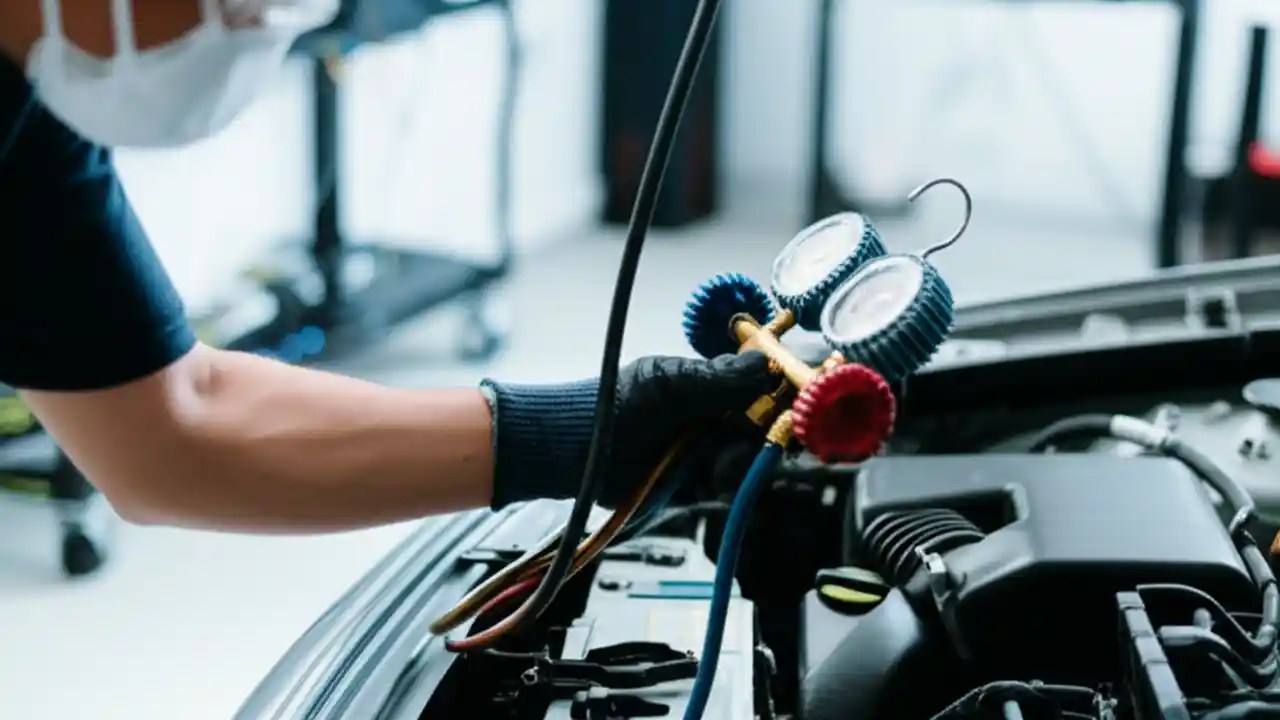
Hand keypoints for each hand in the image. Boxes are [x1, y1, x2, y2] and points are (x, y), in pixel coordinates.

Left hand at [484, 351, 775, 509]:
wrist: (578, 453)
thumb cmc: (615, 407)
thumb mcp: (668, 383)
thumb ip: (716, 377)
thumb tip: (764, 364)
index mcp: (709, 381)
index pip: (761, 381)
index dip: (782, 388)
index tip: (793, 395)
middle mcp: (714, 413)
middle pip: (766, 421)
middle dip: (765, 428)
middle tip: (749, 433)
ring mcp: (707, 448)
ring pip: (751, 454)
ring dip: (740, 458)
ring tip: (715, 460)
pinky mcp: (698, 482)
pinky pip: (730, 482)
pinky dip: (726, 480)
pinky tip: (708, 476)